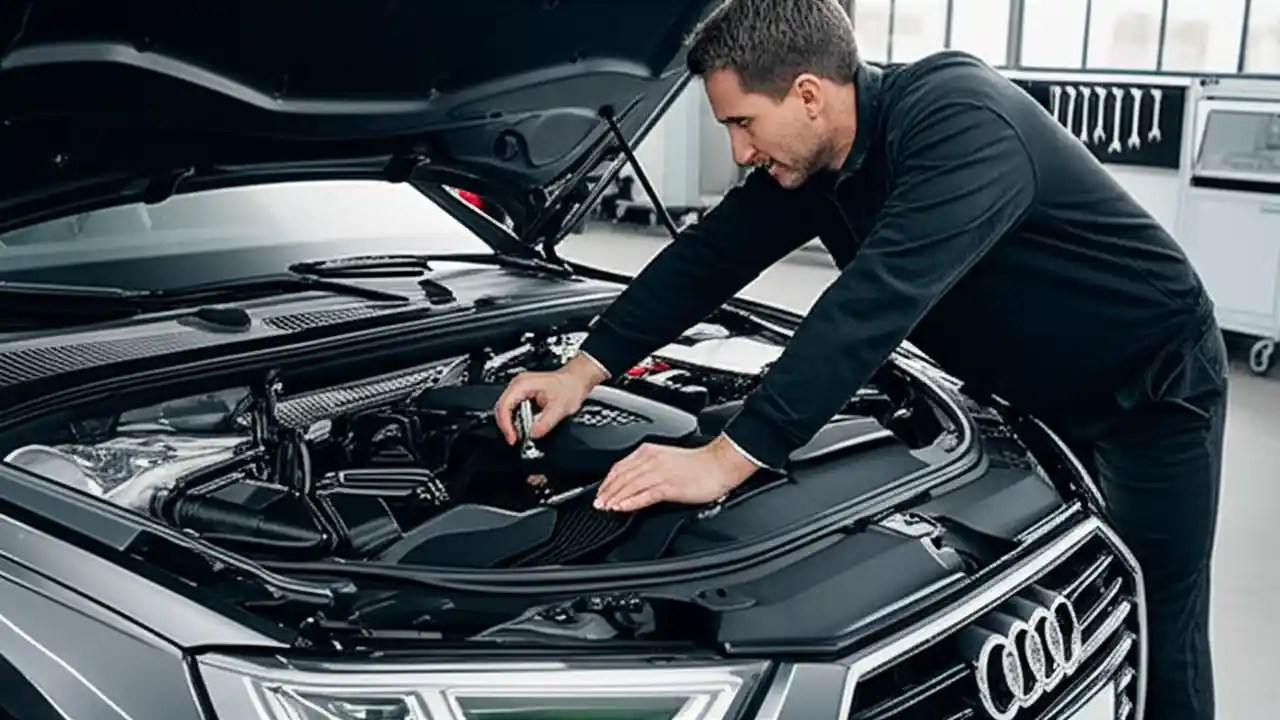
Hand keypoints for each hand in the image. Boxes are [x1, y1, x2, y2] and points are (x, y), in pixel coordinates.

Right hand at [494, 354, 605, 444]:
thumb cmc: (570, 387)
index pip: (504, 406)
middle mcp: (518, 385)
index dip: (506, 425)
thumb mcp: (560, 408)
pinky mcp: (523, 396)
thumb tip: (533, 434)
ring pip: (505, 411)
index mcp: (523, 384)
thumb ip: (545, 423)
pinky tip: (524, 428)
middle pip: (501, 409)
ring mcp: (519, 390)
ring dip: (511, 425)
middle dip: (507, 426)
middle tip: (515, 440)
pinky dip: (516, 422)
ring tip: (521, 436)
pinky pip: (513, 411)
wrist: (576, 381)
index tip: (513, 438)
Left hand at [594, 436, 758, 511]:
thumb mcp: (667, 460)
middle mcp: (652, 460)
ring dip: (615, 498)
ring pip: (630, 486)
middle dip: (606, 492)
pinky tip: (622, 508)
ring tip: (606, 508)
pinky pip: (645, 495)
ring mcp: (660, 473)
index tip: (600, 492)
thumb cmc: (699, 464)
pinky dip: (631, 502)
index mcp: (649, 452)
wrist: (720, 464)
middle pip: (621, 477)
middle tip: (597, 503)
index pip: (619, 467)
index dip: (607, 481)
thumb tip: (635, 480)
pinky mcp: (670, 486)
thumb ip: (650, 467)